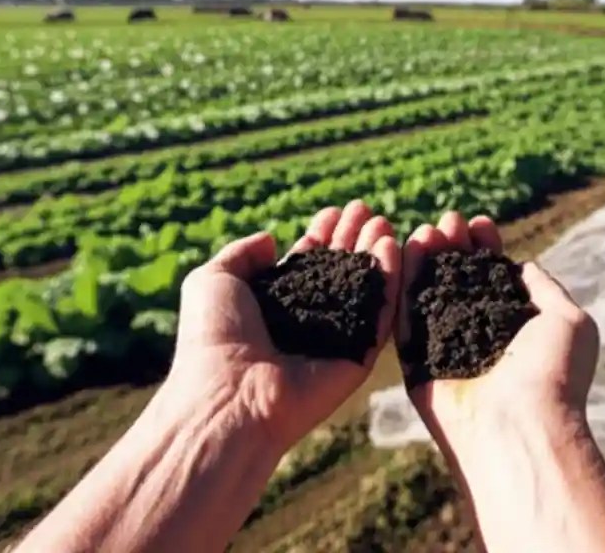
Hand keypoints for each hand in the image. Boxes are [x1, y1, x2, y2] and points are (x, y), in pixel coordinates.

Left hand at [167, 200, 400, 449]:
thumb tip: (270, 239)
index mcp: (274, 304)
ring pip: (365, 291)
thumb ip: (240, 254)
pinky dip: (390, 282)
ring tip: (384, 222)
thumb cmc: (212, 338)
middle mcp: (307, 322)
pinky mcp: (358, 360)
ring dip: (377, 255)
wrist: (227, 394)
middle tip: (368, 210)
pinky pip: (380, 317)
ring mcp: (335, 342)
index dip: (323, 236)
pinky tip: (392, 247)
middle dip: (353, 239)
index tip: (336, 210)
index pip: (307, 265)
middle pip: (340, 273)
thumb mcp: (212, 280)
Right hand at [396, 214, 604, 552]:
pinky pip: (406, 320)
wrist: (521, 426)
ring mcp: (447, 352)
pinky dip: (404, 284)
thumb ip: (543, 287)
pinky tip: (404, 249)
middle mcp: (481, 339)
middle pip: (460, 282)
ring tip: (427, 228)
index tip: (481, 223)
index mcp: (517, 330)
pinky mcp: (417, 367)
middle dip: (455, 248)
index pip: (497, 279)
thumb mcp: (568, 319)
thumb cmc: (555, 373)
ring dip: (427, 259)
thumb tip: (522, 264)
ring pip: (431, 296)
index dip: (488, 248)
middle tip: (449, 220)